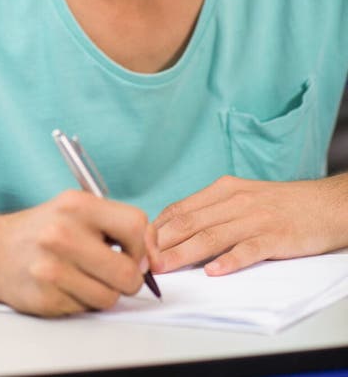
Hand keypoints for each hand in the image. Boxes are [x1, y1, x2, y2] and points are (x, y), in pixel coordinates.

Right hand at [0, 190, 159, 315]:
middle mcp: (63, 234)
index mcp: (77, 205)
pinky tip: (65, 285)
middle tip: (114, 272)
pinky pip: (86, 309)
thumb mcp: (76, 210)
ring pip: (110, 297)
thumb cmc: (42, 230)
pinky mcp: (46, 297)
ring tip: (84, 276)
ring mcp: (52, 268)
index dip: (142, 245)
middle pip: (128, 272)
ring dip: (104, 292)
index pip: (136, 225)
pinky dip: (82, 302)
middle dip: (128, 278)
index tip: (133, 252)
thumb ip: (115, 224)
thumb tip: (152, 255)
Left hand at [153, 174, 347, 276]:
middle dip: (162, 243)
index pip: (181, 209)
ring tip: (164, 268)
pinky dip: (230, 260)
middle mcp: (236, 201)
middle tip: (141, 261)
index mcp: (224, 190)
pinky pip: (248, 249)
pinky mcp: (276, 236)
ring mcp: (255, 218)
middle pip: (190, 223)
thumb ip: (212, 211)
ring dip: (184, 254)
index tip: (138, 245)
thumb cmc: (281, 204)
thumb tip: (175, 229)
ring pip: (212, 236)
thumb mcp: (242, 198)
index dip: (157, 229)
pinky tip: (214, 271)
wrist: (325, 204)